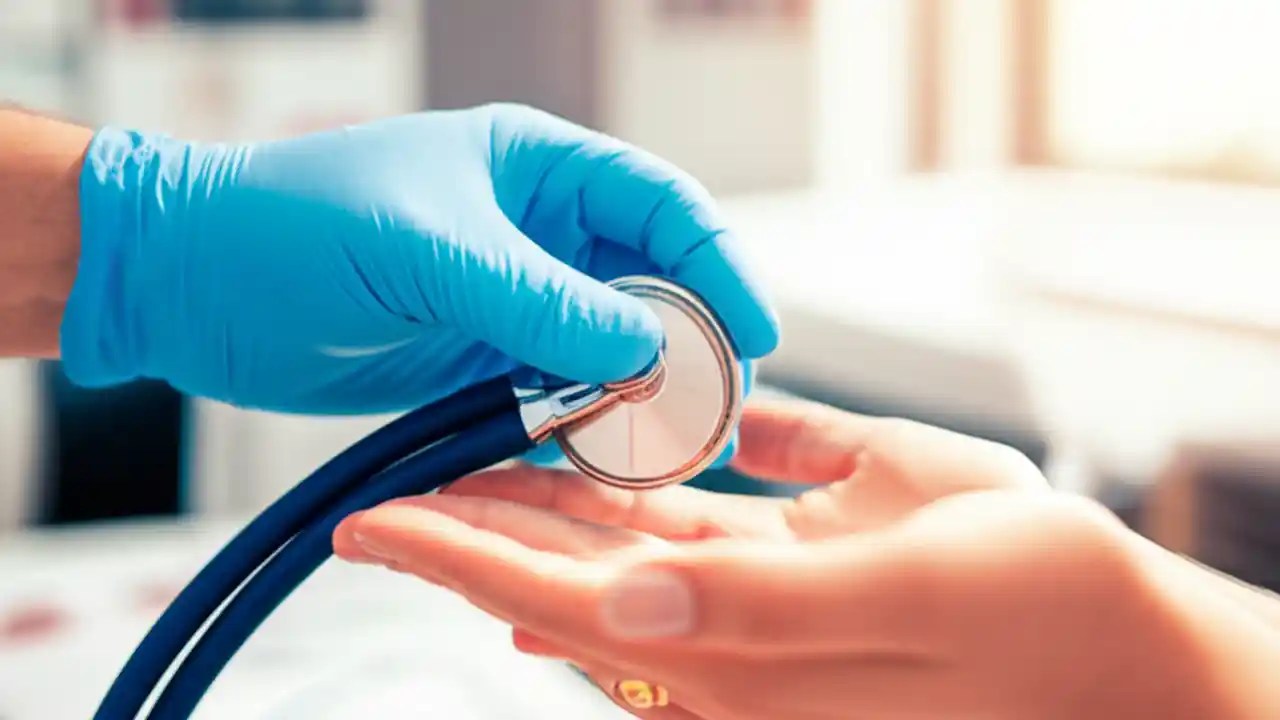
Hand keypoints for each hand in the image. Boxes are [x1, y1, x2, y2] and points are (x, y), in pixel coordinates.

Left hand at [63, 103, 777, 414]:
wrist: (192, 284)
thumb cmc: (292, 223)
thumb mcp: (430, 250)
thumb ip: (544, 302)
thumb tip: (653, 352)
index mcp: (538, 167)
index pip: (662, 207)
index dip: (720, 264)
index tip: (758, 331)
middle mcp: (538, 232)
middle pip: (654, 284)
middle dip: (697, 342)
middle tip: (724, 406)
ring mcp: (513, 300)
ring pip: (614, 347)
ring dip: (647, 394)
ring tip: (674, 445)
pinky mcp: (482, 361)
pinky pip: (560, 393)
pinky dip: (588, 424)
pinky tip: (603, 455)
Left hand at [332, 400, 1277, 719]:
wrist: (1114, 640)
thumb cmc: (1033, 620)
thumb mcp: (906, 595)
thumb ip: (760, 604)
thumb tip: (618, 601)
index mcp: (735, 654)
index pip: (561, 604)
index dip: (459, 561)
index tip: (375, 525)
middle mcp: (726, 637)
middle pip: (564, 579)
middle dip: (471, 531)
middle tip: (384, 491)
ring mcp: (754, 605)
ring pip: (612, 549)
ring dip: (532, 508)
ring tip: (455, 464)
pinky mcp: (791, 567)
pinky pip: (682, 532)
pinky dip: (620, 503)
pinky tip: (572, 490)